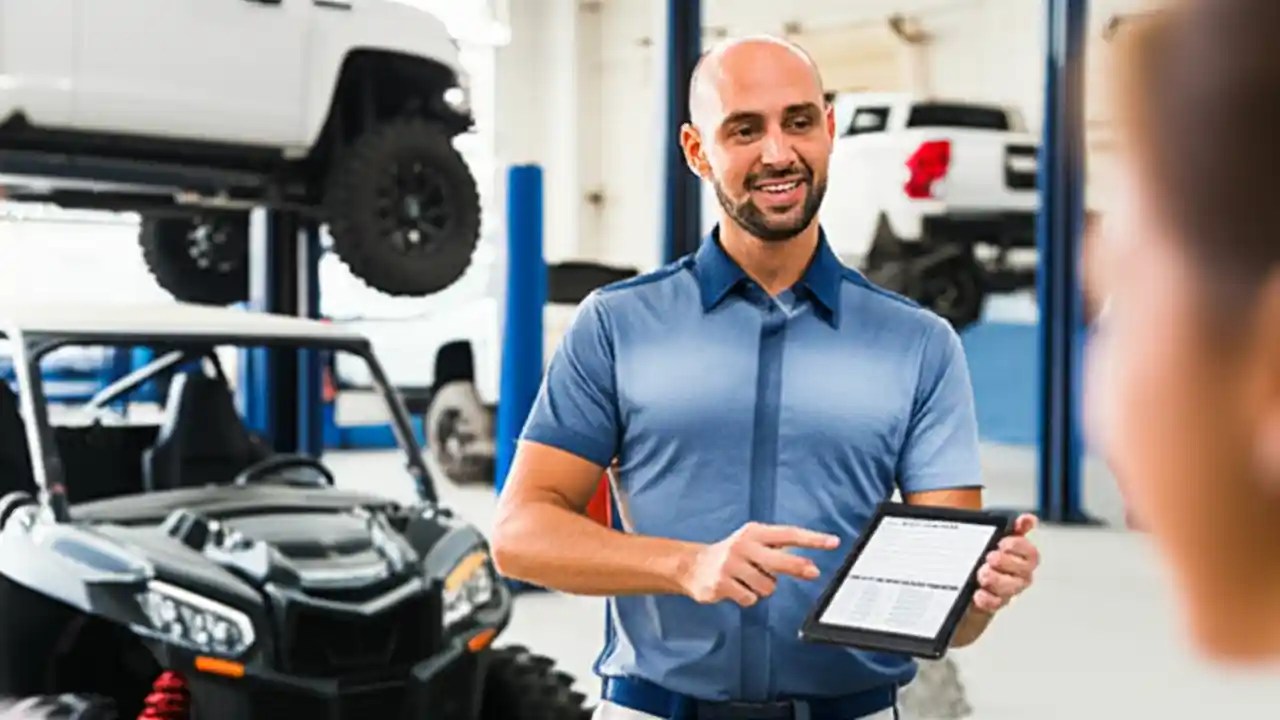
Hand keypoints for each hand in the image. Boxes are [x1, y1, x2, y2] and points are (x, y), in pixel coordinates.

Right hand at [680, 522, 839, 606]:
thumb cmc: (731, 554)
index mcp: (753, 532)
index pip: (788, 534)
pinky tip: (735, 589)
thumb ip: (778, 552)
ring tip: (747, 580)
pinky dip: (747, 597)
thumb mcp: (753, 543)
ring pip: (767, 586)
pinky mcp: (722, 584)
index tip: (832, 542)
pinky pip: (750, 599)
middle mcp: (743, 545)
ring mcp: (731, 565)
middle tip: (814, 572)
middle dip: (799, 567)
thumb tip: (809, 566)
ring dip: (763, 588)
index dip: (812, 539)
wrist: (692, 565)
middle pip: (780, 560)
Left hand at [972, 514, 1039, 613]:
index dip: (1018, 546)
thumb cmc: (984, 555)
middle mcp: (1019, 574)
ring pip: (1011, 588)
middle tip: (990, 557)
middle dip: (1006, 563)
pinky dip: (987, 599)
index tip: (1002, 543)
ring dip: (996, 580)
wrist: (964, 579)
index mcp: (1022, 557)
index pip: (1030, 552)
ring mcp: (1008, 590)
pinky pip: (995, 604)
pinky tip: (978, 593)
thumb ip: (1012, 527)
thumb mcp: (996, 535)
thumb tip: (1028, 519)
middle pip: (1023, 571)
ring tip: (982, 574)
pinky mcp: (994, 603)